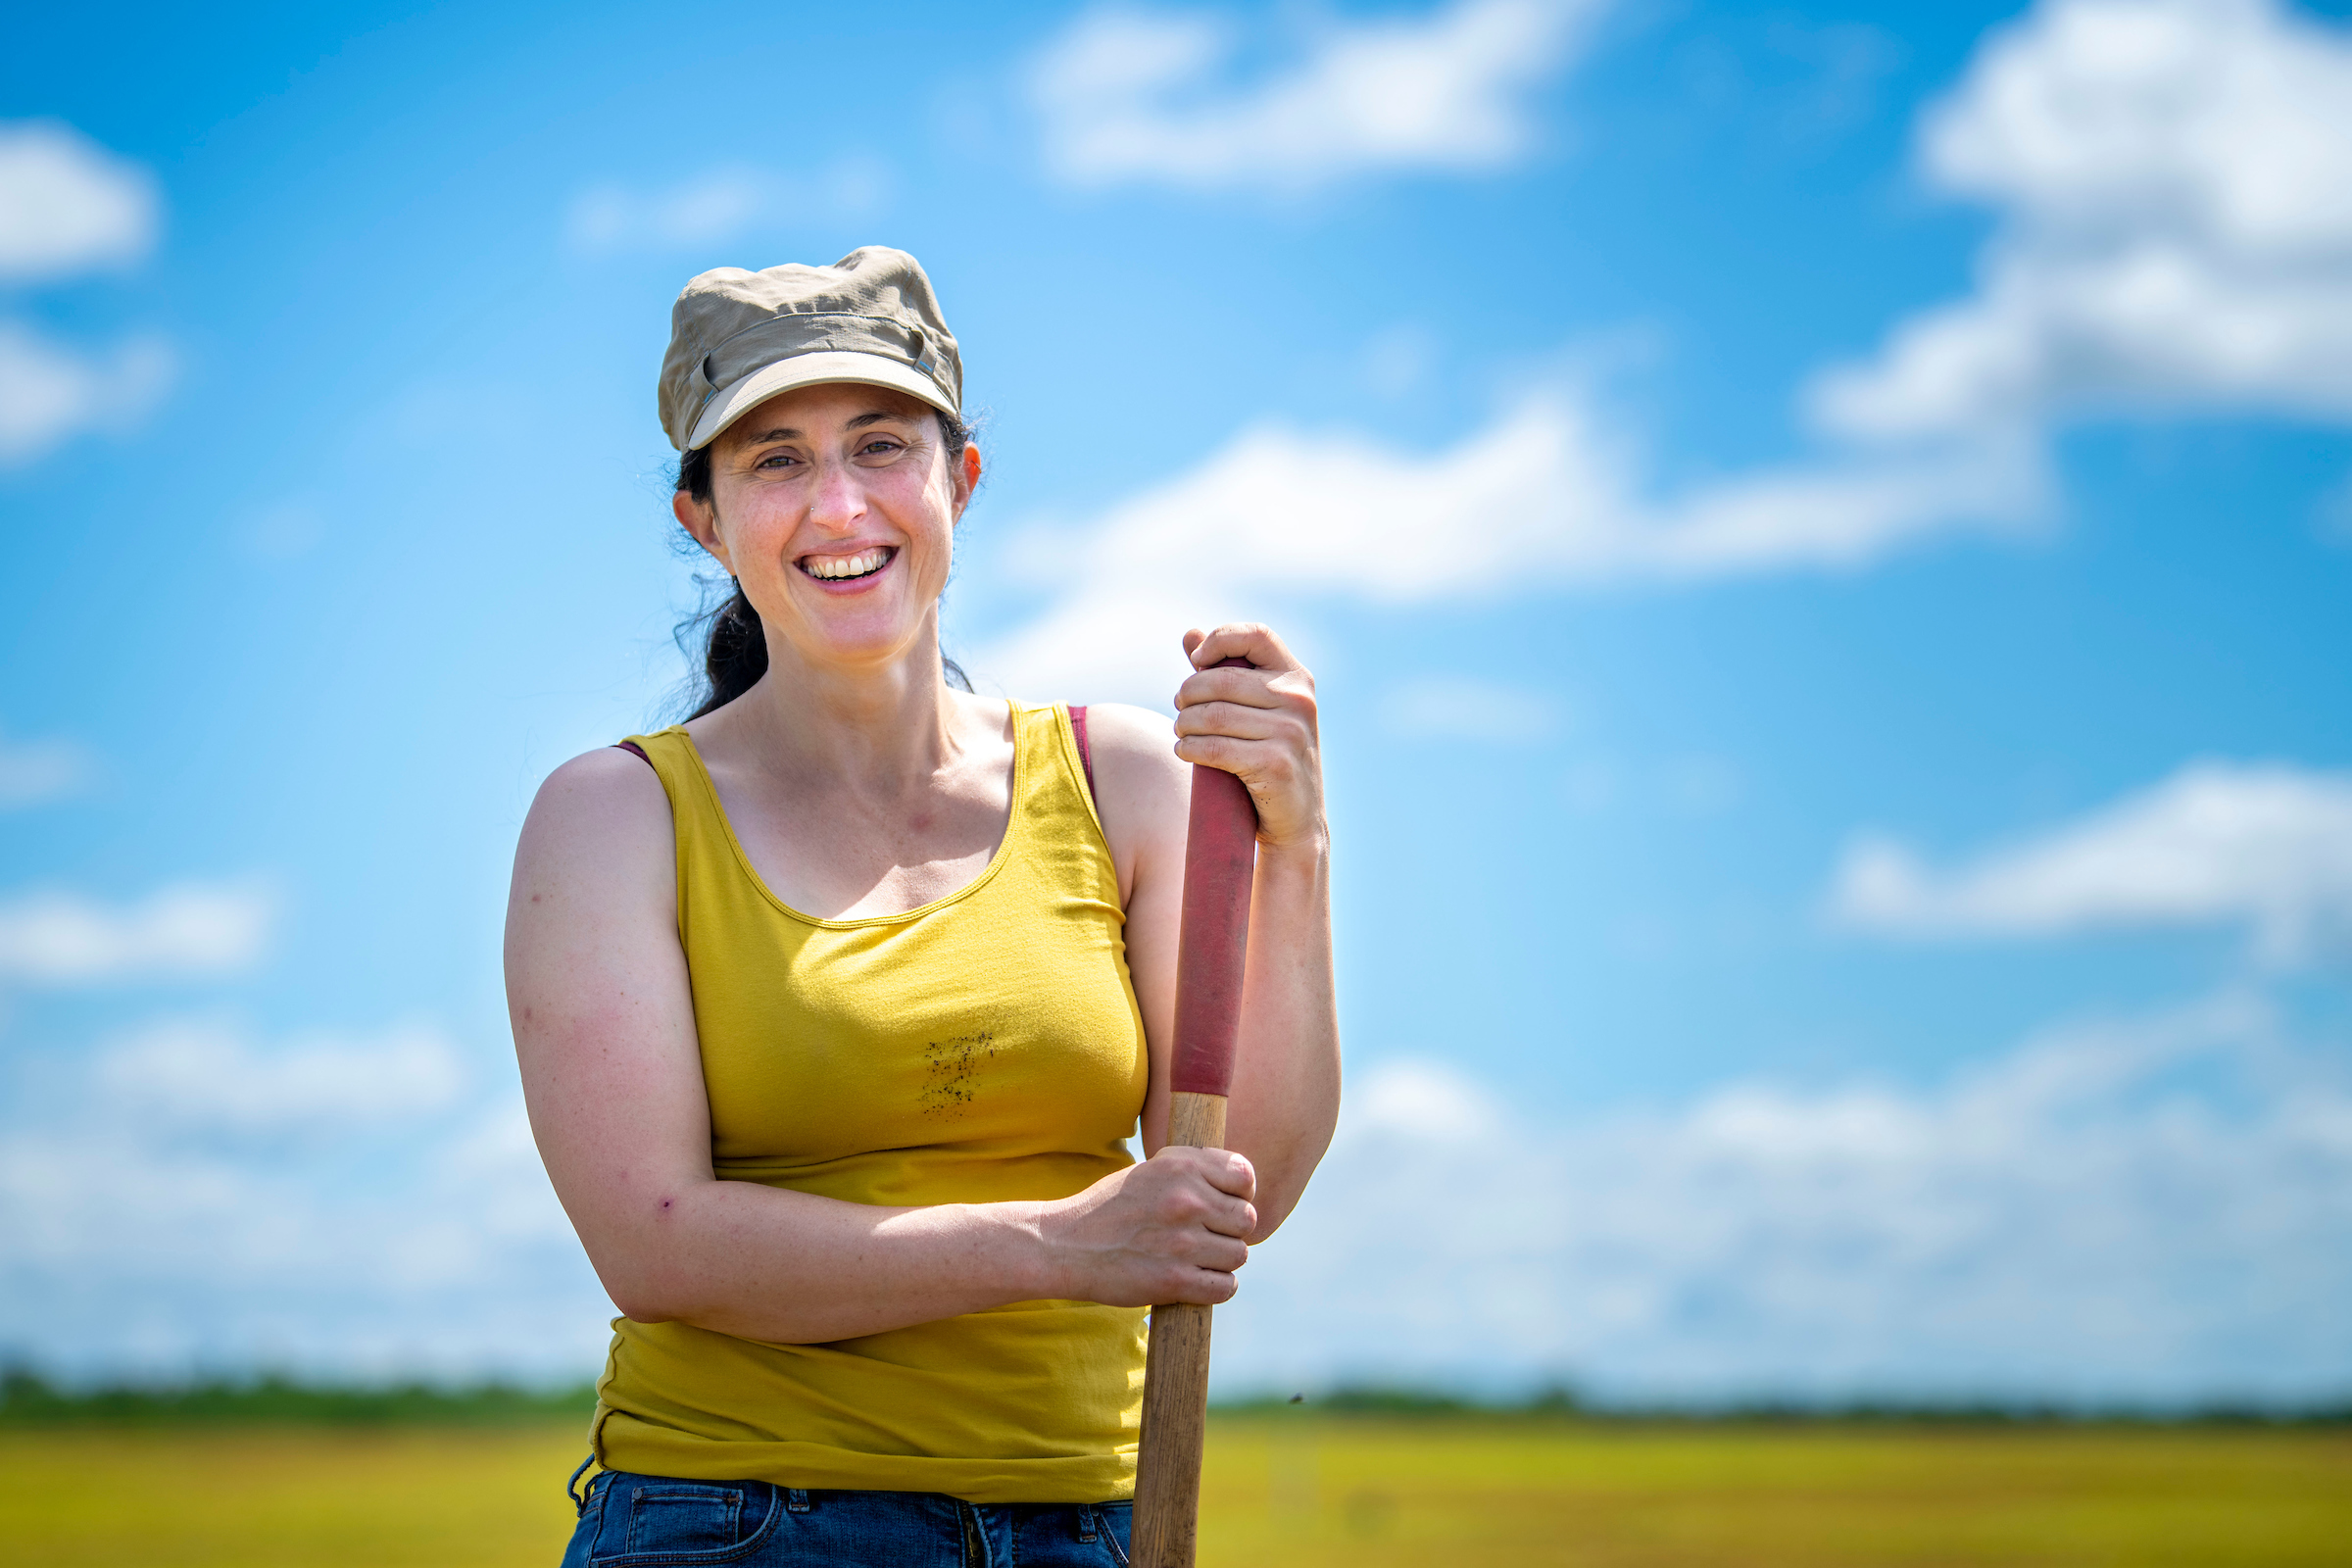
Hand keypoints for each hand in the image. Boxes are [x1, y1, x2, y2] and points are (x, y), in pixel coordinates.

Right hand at [1040, 1146, 1257, 1307]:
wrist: (1065, 1247)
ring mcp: (1182, 1242)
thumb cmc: (1110, 1208)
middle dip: (1230, 1230)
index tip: (1225, 1204)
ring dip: (1221, 1261)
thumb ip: (1194, 1170)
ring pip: (1238, 1255)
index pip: (1245, 1177)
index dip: (1240, 1193)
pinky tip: (1194, 1281)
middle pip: (1246, 1219)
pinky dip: (1216, 1288)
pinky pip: (1226, 1287)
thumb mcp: (1150, 1170)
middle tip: (1206, 1236)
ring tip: (1194, 1259)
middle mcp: (1185, 1200)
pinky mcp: (1175, 1281)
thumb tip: (1242, 1183)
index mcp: (1180, 1167)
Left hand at [1172, 623, 1324, 853]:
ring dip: (1184, 725)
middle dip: (1188, 695)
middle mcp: (1299, 700)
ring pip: (1213, 715)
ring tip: (1180, 733)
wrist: (1297, 819)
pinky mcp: (1276, 764)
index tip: (1196, 662)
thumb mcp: (1256, 709)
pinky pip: (1215, 748)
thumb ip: (1225, 671)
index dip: (1219, 641)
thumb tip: (1190, 634)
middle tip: (1180, 711)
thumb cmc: (1270, 757)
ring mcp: (1291, 732)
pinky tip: (1185, 751)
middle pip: (1222, 680)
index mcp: (1297, 678)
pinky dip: (1190, 748)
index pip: (1256, 636)